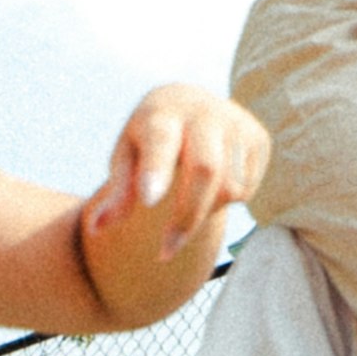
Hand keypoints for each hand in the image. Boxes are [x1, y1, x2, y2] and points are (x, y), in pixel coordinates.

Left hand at [84, 83, 269, 246]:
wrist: (191, 106)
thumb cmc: (149, 141)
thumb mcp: (127, 159)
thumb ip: (117, 192)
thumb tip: (97, 228)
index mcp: (162, 112)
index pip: (160, 141)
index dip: (156, 170)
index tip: (148, 201)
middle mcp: (204, 111)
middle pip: (206, 170)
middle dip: (187, 216)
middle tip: (166, 250)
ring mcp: (237, 123)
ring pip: (230, 187)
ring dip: (207, 210)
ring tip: (188, 200)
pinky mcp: (259, 138)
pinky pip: (247, 189)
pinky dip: (227, 202)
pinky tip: (213, 187)